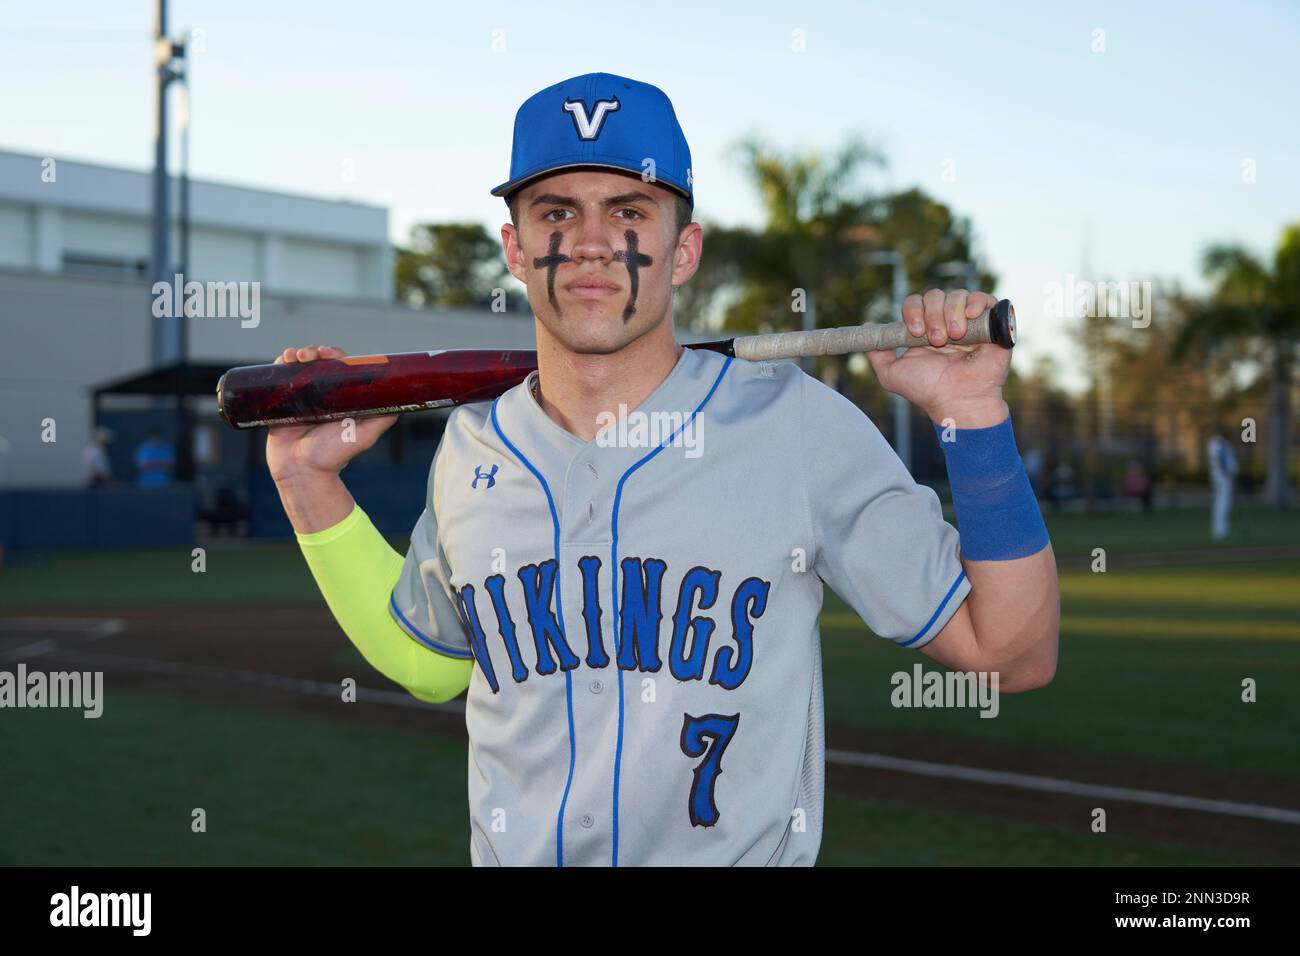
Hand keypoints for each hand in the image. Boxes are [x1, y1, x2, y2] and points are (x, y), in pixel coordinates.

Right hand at [265, 345, 397, 483]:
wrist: (301, 472)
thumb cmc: (334, 456)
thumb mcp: (364, 435)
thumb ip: (382, 418)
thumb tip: (402, 398)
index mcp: (341, 398)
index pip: (340, 367)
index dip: (336, 356)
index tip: (329, 354)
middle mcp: (322, 395)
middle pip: (319, 363)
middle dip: (315, 352)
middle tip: (309, 355)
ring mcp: (301, 398)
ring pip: (299, 367)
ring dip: (297, 355)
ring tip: (293, 356)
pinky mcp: (281, 403)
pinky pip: (279, 378)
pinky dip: (279, 366)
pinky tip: (282, 361)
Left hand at [866, 289, 1010, 427]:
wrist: (958, 401)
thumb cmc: (927, 390)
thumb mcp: (891, 374)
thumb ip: (877, 352)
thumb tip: (868, 326)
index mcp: (924, 330)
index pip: (915, 303)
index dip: (912, 311)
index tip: (915, 331)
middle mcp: (946, 323)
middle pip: (934, 295)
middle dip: (932, 314)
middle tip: (936, 340)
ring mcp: (969, 322)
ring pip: (957, 295)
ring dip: (951, 313)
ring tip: (954, 337)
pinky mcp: (991, 325)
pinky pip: (984, 299)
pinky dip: (975, 302)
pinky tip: (970, 315)